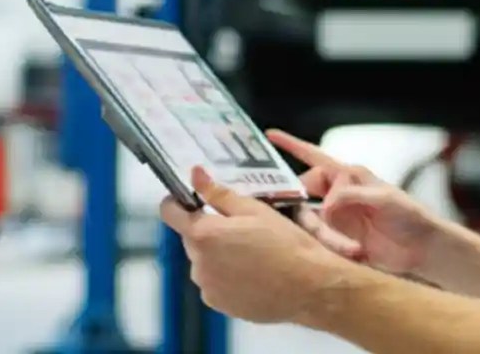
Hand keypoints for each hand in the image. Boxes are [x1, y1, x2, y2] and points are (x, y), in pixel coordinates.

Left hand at [159, 166, 341, 323]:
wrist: (309, 286)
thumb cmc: (286, 244)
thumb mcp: (255, 210)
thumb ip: (219, 193)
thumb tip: (195, 175)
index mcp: (204, 235)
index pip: (170, 212)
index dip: (179, 202)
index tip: (194, 199)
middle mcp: (198, 264)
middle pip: (193, 238)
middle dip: (211, 230)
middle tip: (243, 228)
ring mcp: (207, 287)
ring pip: (205, 261)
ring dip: (219, 254)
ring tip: (253, 253)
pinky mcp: (219, 304)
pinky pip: (215, 283)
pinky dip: (228, 276)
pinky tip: (254, 273)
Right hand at [267, 128, 443, 276]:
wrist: (422, 249)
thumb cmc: (409, 216)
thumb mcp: (384, 199)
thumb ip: (352, 196)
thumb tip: (325, 205)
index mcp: (349, 176)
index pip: (315, 156)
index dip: (292, 145)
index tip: (270, 135)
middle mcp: (338, 194)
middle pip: (304, 194)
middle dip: (306, 209)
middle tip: (322, 225)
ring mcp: (336, 217)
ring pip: (310, 221)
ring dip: (326, 235)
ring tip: (353, 247)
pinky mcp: (337, 239)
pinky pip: (319, 240)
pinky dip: (332, 247)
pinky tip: (355, 252)